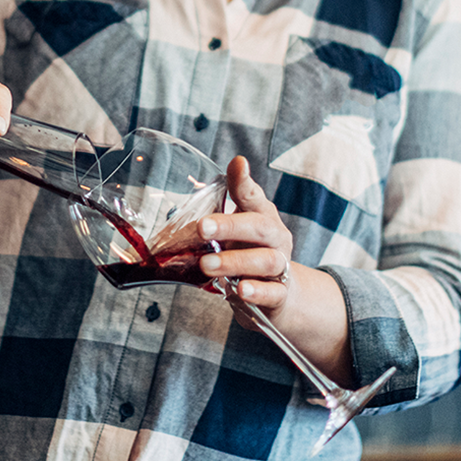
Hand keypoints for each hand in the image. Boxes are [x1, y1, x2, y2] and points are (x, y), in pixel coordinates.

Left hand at [197, 156, 354, 385]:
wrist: (282, 297)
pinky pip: (272, 292)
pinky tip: (241, 290)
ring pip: (265, 260)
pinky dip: (257, 291)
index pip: (253, 196)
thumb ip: (213, 222)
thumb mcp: (235, 236)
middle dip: (231, 225)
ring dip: (235, 262)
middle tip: (202, 227)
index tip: (238, 164)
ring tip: (207, 265)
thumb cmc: (249, 257)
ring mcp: (281, 266)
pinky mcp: (281, 294)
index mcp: (261, 218)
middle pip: (259, 227)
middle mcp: (275, 238)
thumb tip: (178, 209)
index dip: (244, 181)